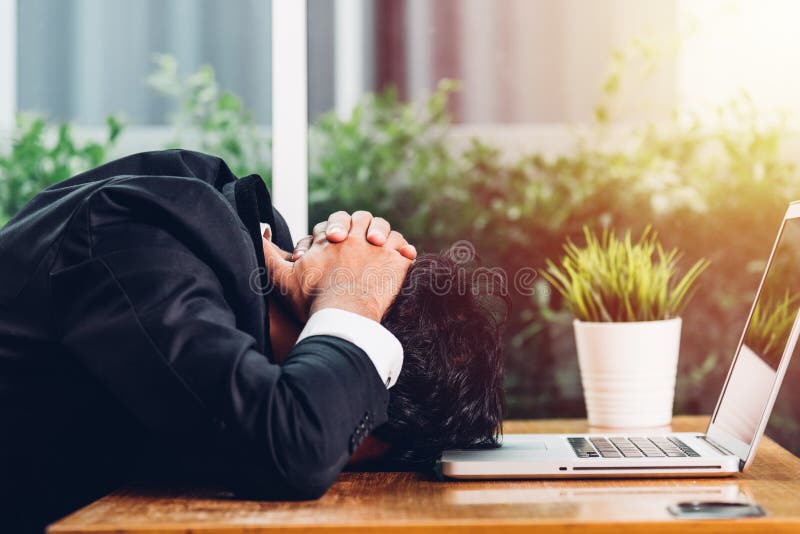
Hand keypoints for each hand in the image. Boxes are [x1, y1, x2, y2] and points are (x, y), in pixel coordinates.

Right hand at [263, 211, 412, 322]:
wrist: (343, 315)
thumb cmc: (312, 299)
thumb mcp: (282, 277)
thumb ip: (269, 255)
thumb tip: (259, 233)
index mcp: (330, 238)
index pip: (336, 223)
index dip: (336, 230)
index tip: (335, 242)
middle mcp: (355, 237)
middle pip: (361, 218)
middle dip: (361, 225)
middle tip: (361, 241)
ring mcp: (378, 248)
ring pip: (385, 228)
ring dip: (384, 234)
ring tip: (381, 246)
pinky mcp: (396, 262)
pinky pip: (405, 248)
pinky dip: (405, 250)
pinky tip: (404, 256)